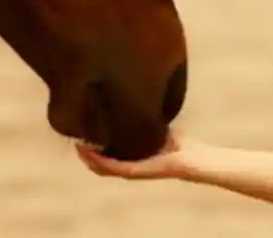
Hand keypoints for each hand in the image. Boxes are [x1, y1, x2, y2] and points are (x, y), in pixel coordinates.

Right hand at [75, 130, 203, 179]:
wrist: (197, 159)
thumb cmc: (184, 146)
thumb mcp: (160, 129)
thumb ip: (148, 120)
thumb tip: (140, 101)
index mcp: (135, 159)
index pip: (106, 157)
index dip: (92, 148)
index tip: (81, 133)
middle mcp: (131, 168)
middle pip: (100, 165)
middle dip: (86, 152)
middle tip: (75, 138)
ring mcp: (134, 172)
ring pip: (101, 168)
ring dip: (88, 158)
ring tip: (78, 145)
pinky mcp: (137, 172)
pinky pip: (112, 168)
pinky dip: (98, 160)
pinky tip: (89, 151)